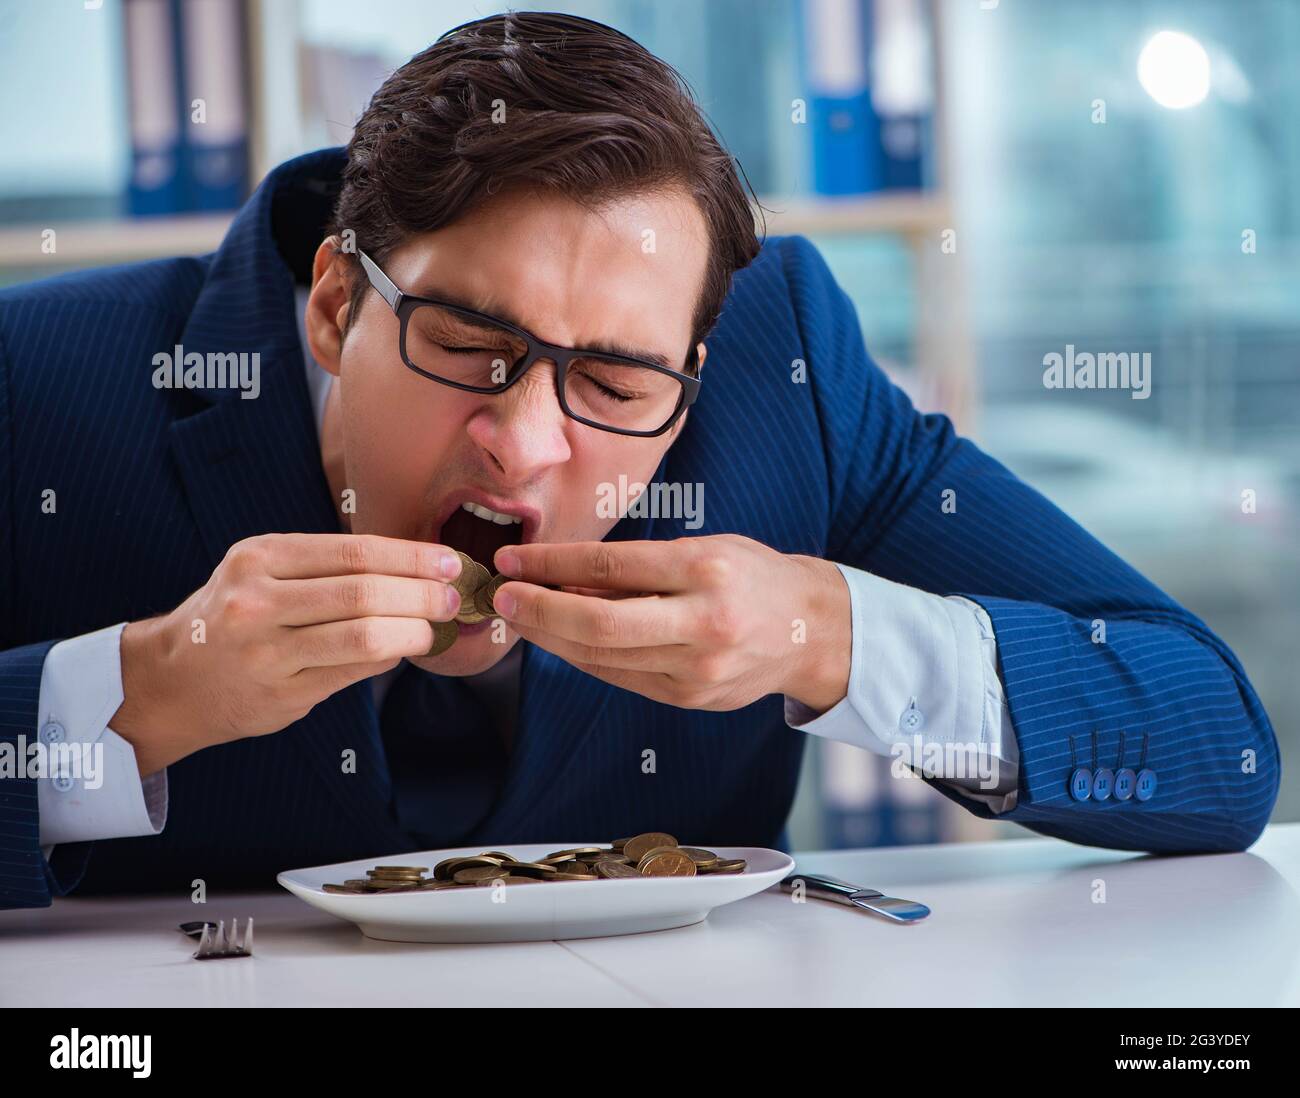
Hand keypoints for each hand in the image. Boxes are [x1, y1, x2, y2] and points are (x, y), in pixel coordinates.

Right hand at [111, 533, 462, 775]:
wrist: (173, 679)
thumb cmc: (235, 615)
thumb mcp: (264, 572)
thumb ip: (328, 567)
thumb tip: (416, 569)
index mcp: (259, 559)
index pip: (355, 552)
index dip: (412, 557)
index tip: (450, 562)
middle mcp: (256, 602)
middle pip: (363, 593)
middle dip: (422, 594)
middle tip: (455, 597)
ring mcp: (266, 652)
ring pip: (361, 636)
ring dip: (413, 630)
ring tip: (436, 627)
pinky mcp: (279, 694)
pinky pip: (350, 672)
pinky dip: (386, 658)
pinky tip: (403, 649)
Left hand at [491, 534, 849, 712]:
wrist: (808, 630)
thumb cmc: (749, 576)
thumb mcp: (702, 548)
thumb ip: (637, 566)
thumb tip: (560, 575)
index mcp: (705, 570)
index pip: (610, 567)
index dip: (550, 564)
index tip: (510, 560)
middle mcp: (703, 623)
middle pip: (599, 623)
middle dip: (539, 610)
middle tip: (500, 597)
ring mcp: (697, 669)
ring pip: (602, 657)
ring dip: (550, 637)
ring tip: (520, 616)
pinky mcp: (689, 698)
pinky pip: (619, 677)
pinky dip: (582, 657)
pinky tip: (558, 639)